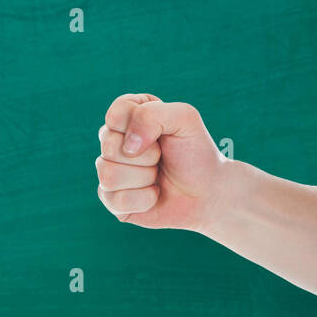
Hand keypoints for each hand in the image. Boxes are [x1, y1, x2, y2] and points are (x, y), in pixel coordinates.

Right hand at [95, 93, 233, 232]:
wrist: (208, 192)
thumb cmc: (195, 151)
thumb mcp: (184, 119)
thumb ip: (152, 115)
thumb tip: (128, 147)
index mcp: (128, 115)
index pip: (114, 115)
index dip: (140, 126)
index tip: (163, 133)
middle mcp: (115, 141)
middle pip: (109, 146)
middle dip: (147, 155)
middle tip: (163, 157)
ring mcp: (110, 171)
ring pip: (108, 175)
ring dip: (144, 178)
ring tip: (158, 175)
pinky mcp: (112, 200)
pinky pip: (116, 200)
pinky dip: (144, 199)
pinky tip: (154, 194)